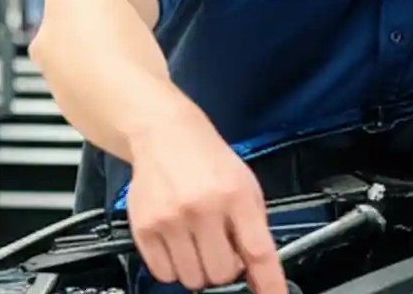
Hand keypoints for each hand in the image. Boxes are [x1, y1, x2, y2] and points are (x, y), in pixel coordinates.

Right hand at [126, 102, 287, 293]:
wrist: (162, 134)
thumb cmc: (207, 160)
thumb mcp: (244, 186)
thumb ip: (253, 228)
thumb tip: (258, 276)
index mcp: (235, 196)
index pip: (258, 252)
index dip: (269, 283)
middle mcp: (202, 208)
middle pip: (220, 274)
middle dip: (223, 268)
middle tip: (218, 246)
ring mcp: (169, 218)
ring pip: (191, 279)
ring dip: (197, 269)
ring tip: (194, 242)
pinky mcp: (143, 226)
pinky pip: (163, 273)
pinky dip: (172, 267)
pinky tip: (175, 242)